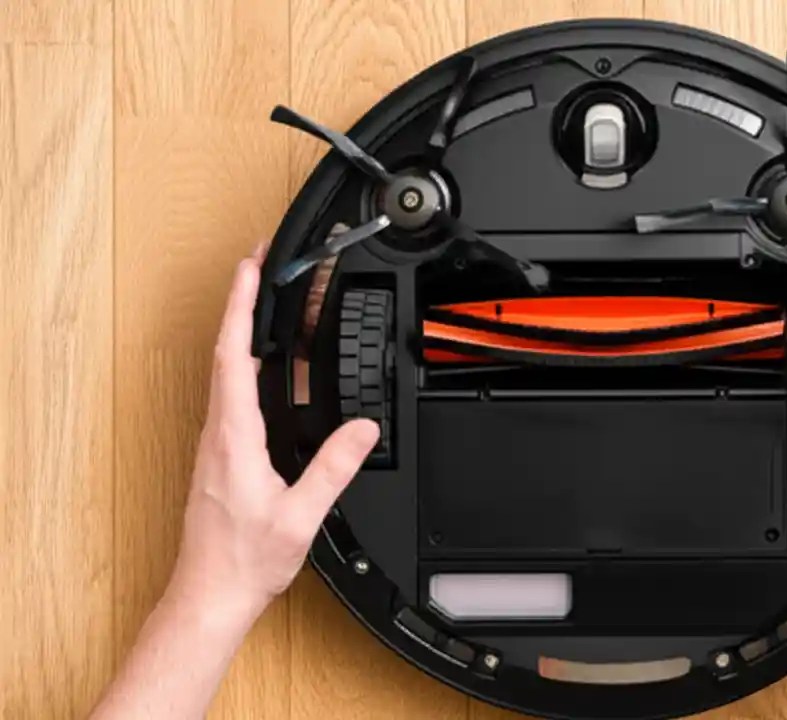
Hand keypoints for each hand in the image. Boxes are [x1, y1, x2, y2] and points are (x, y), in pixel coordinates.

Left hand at [166, 245, 378, 625]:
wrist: (209, 594)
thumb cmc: (243, 561)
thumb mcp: (300, 515)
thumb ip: (333, 467)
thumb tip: (362, 428)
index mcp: (234, 437)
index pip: (234, 355)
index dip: (241, 306)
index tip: (250, 268)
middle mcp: (218, 433)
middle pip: (228, 352)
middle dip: (244, 304)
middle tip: (263, 267)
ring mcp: (216, 443)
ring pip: (227, 373)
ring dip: (245, 333)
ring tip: (269, 305)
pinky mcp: (220, 455)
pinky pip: (232, 396)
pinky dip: (248, 366)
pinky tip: (268, 368)